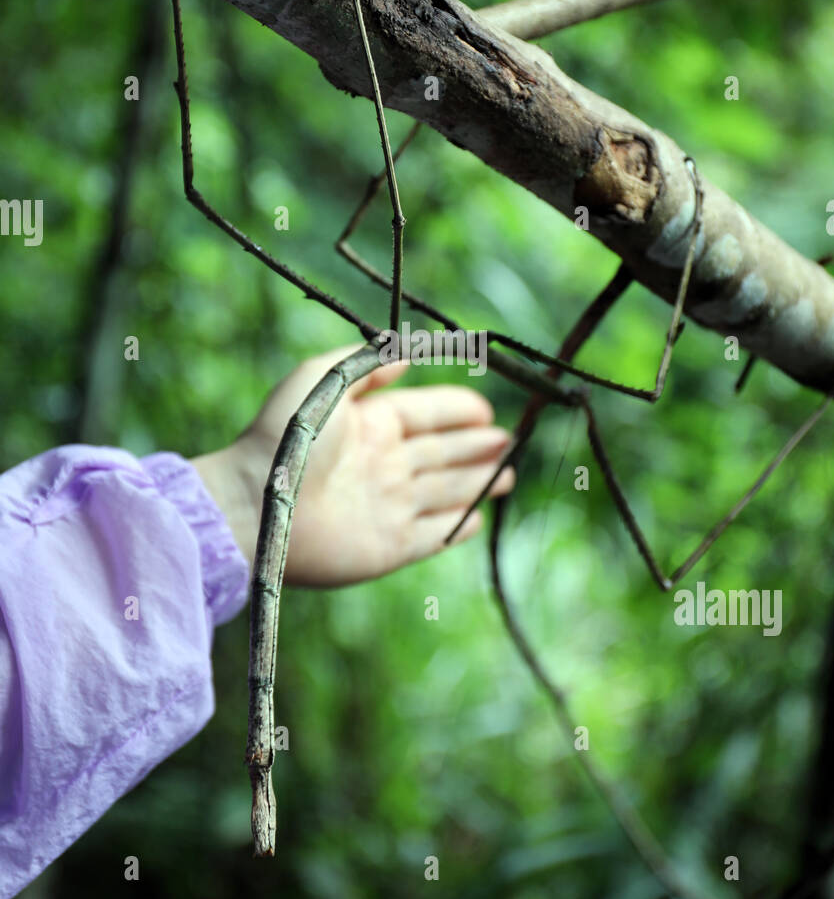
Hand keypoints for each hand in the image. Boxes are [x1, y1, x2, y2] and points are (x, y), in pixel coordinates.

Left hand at [192, 346, 514, 586]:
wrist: (257, 505)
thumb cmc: (285, 437)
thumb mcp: (323, 379)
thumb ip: (366, 365)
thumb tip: (406, 352)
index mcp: (370, 424)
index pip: (427, 414)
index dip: (458, 411)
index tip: (486, 409)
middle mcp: (383, 464)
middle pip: (443, 453)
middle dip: (478, 446)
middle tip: (511, 441)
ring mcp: (388, 507)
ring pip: (445, 492)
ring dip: (478, 483)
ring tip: (509, 475)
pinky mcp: (389, 547)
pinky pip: (432, 536)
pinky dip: (456, 527)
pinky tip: (477, 519)